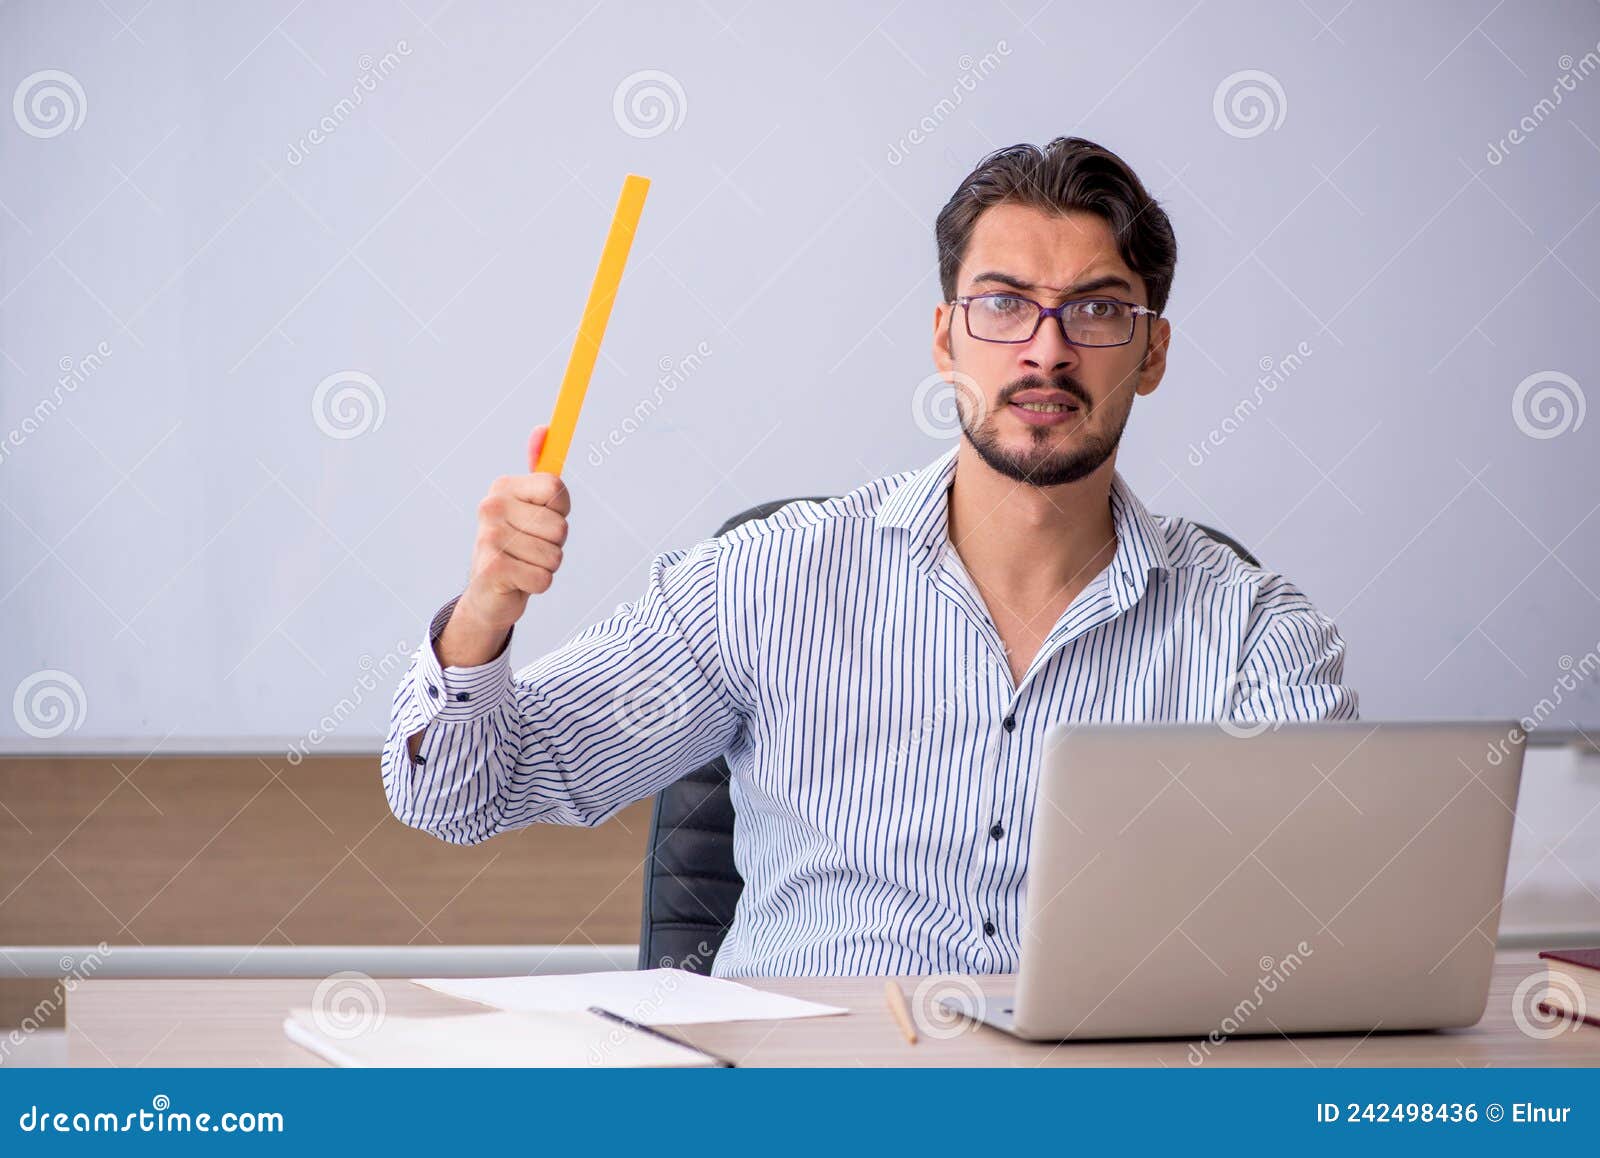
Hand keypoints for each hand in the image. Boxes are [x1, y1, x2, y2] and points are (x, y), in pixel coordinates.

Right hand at [439, 426, 570, 664]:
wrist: (488, 594)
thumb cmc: (518, 547)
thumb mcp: (530, 507)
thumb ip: (540, 473)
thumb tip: (544, 428)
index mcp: (503, 487)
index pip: (555, 489)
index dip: (560, 510)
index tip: (544, 517)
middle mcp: (491, 507)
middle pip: (559, 526)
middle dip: (555, 544)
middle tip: (531, 548)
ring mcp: (489, 537)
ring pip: (554, 555)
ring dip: (546, 566)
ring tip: (524, 565)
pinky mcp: (492, 568)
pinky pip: (543, 578)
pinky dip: (537, 585)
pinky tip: (518, 582)